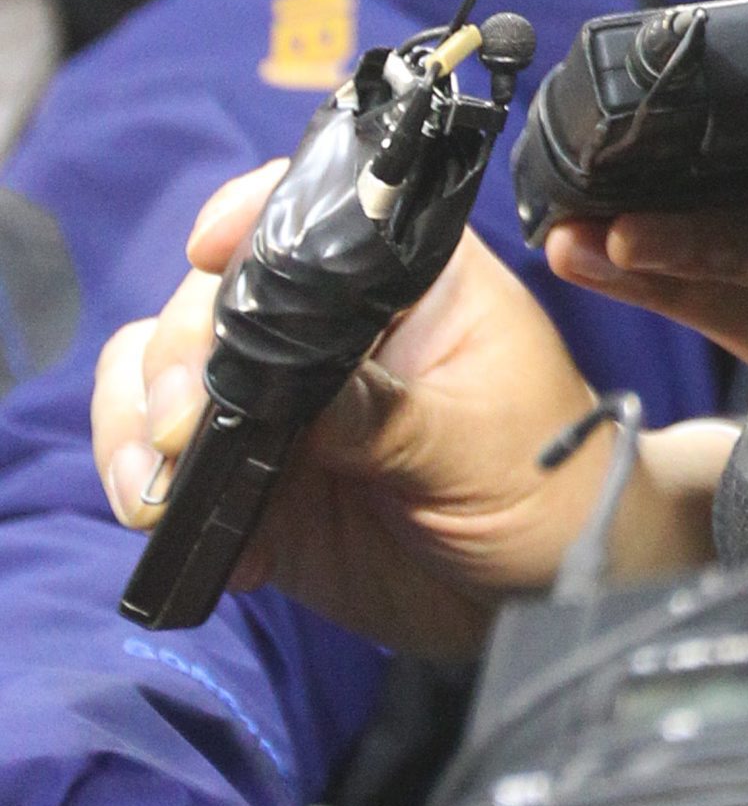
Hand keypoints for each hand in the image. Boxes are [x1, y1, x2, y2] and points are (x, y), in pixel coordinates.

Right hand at [95, 163, 726, 654]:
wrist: (553, 592)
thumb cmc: (551, 483)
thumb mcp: (477, 438)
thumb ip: (379, 410)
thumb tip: (278, 387)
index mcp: (403, 279)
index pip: (310, 213)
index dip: (243, 218)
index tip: (205, 249)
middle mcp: (328, 328)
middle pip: (210, 298)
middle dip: (175, 354)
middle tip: (181, 429)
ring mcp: (281, 402)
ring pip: (165, 377)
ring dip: (137, 426)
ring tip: (158, 495)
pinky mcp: (256, 480)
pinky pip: (170, 468)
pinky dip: (157, 499)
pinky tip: (213, 546)